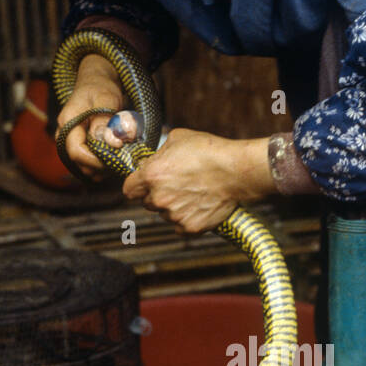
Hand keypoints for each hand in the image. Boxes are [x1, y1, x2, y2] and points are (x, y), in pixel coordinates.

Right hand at [55, 54, 125, 178]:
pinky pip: (90, 164)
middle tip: (124, 158)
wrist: (96, 83)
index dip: (96, 160)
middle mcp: (65, 136)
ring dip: (105, 167)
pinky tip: (117, 155)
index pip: (77, 152)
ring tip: (122, 155)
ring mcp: (71, 143)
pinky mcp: (80, 147)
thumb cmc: (101, 88)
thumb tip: (111, 144)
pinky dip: (104, 164)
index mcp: (68, 124)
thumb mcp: (107, 99)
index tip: (117, 158)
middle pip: (80, 163)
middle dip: (102, 165)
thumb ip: (106, 121)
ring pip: (86, 167)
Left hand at [122, 129, 274, 233]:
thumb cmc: (209, 151)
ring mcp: (175, 215)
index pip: (129, 189)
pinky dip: (187, 219)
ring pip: (165, 215)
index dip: (136, 186)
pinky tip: (198, 205)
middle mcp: (159, 198)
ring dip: (173, 207)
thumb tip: (152, 160)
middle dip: (157, 195)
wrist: (236, 171)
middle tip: (176, 185)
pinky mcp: (190, 227)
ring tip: (192, 193)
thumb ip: (158, 153)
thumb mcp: (177, 138)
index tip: (144, 184)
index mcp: (151, 176)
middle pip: (147, 203)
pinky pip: (180, 226)